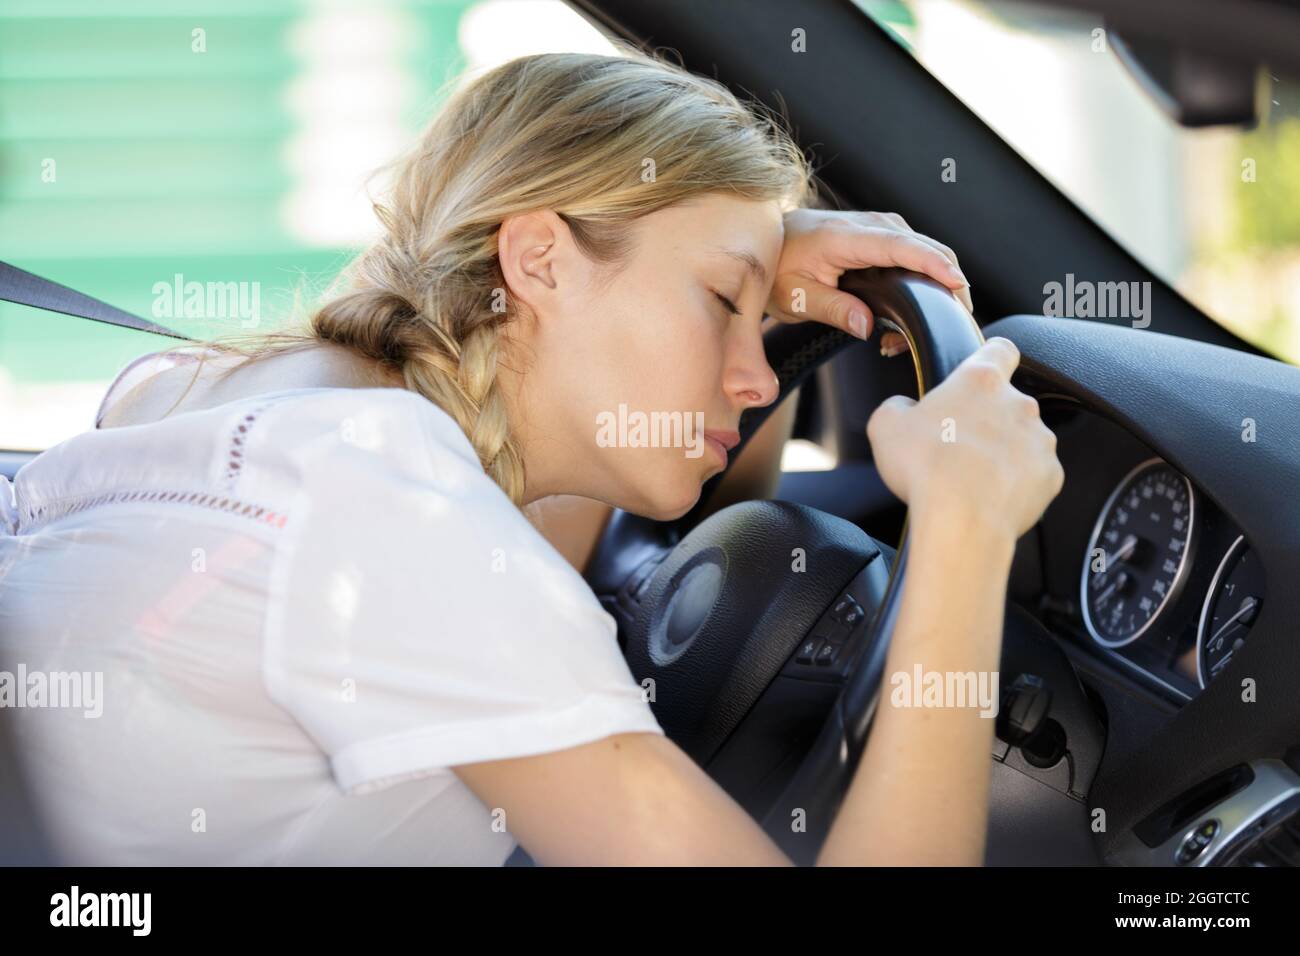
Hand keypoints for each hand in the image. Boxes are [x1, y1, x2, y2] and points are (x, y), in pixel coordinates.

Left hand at [766, 209, 973, 357]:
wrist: (768, 241)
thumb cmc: (777, 269)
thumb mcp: (797, 298)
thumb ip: (833, 310)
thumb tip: (868, 327)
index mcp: (844, 237)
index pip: (900, 246)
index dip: (932, 264)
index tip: (957, 284)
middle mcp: (867, 224)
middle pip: (925, 245)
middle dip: (947, 282)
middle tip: (950, 324)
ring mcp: (877, 225)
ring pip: (924, 248)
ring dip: (934, 283)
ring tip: (921, 326)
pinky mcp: (880, 233)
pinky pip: (913, 250)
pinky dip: (924, 276)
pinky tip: (912, 309)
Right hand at [865, 338, 1063, 541]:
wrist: (963, 520)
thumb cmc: (926, 467)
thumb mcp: (886, 426)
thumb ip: (897, 406)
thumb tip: (904, 409)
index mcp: (981, 381)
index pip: (1000, 350)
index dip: (991, 359)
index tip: (981, 375)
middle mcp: (1019, 404)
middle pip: (1008, 403)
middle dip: (988, 420)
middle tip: (958, 446)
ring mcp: (1040, 440)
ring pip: (1023, 439)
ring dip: (1004, 452)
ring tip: (974, 478)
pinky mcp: (1051, 475)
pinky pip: (1035, 474)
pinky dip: (1018, 483)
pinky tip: (992, 496)